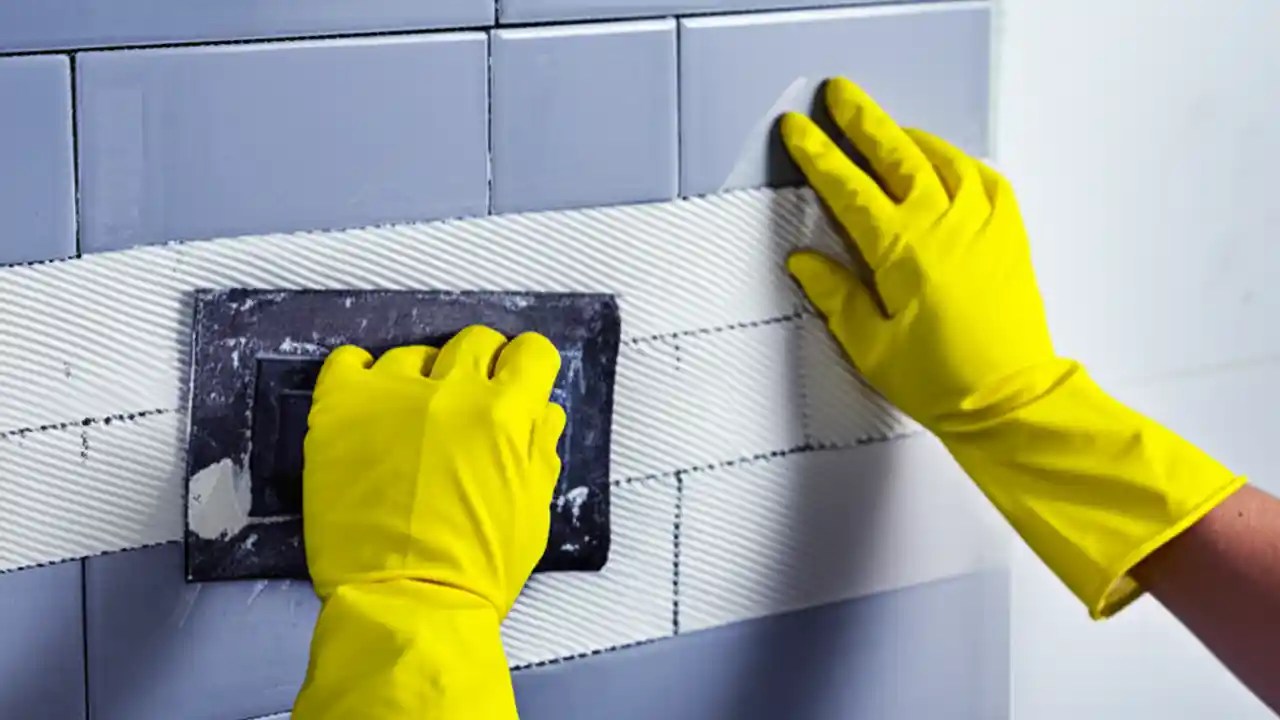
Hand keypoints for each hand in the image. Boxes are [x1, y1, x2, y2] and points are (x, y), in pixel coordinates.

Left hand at [302, 326, 566, 615]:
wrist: (406, 606)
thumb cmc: (476, 572)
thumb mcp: (533, 512)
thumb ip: (539, 451)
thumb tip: (540, 413)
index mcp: (507, 416)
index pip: (531, 353)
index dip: (528, 368)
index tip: (517, 382)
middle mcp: (452, 393)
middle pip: (474, 343)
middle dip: (480, 368)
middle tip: (466, 407)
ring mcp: (391, 397)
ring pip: (412, 355)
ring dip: (420, 381)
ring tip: (409, 425)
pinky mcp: (339, 410)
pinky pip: (349, 362)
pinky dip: (361, 377)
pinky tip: (369, 407)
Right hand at [782, 78, 1241, 619]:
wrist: (1011, 400)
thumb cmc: (939, 381)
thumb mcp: (871, 347)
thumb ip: (836, 295)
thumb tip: (804, 260)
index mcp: (901, 251)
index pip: (848, 188)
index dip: (818, 155)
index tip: (798, 130)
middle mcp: (943, 224)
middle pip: (896, 154)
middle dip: (863, 120)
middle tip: (840, 94)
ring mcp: (982, 224)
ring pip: (941, 159)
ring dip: (909, 137)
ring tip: (886, 128)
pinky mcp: (1008, 234)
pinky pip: (984, 179)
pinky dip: (960, 162)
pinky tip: (945, 163)